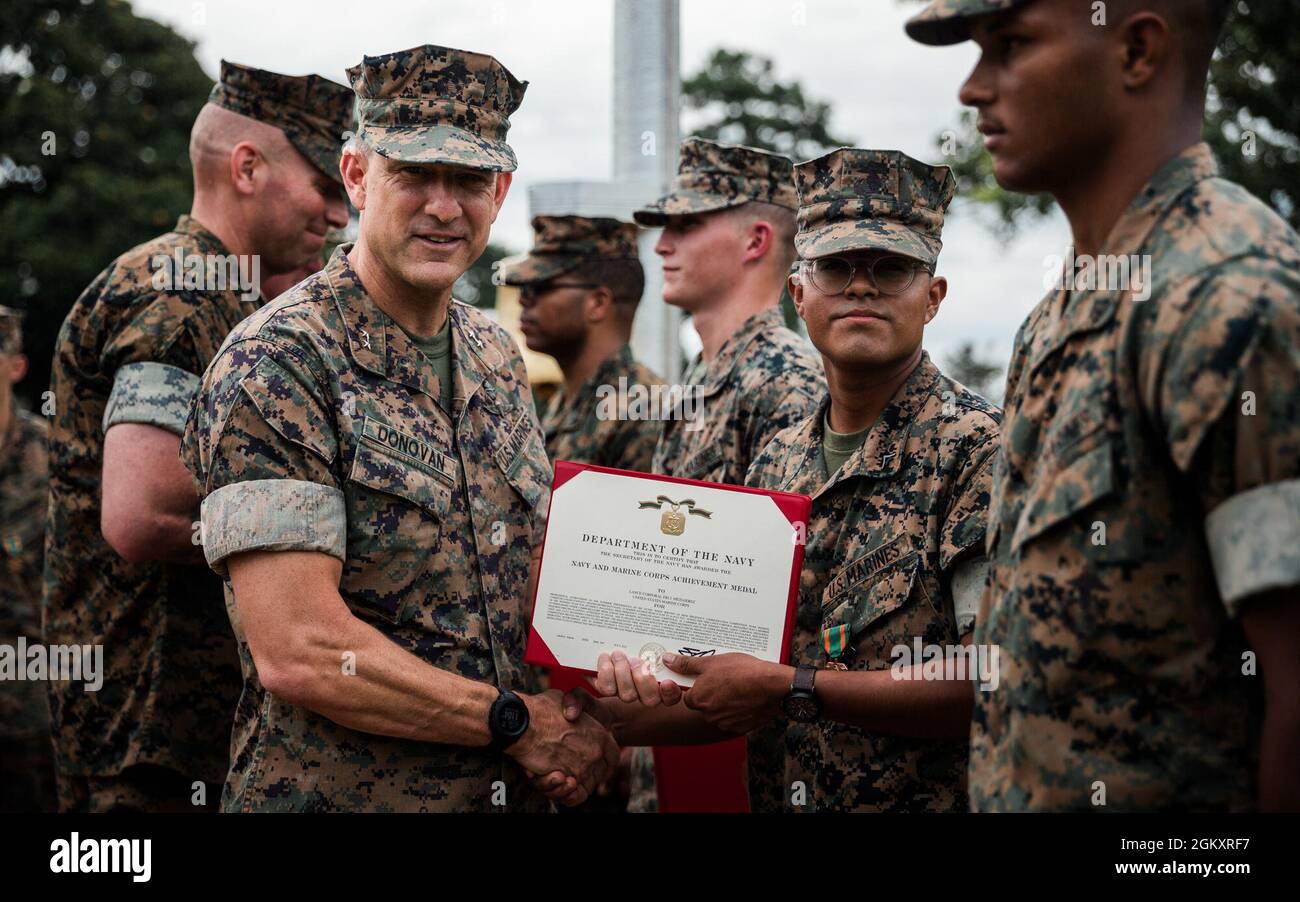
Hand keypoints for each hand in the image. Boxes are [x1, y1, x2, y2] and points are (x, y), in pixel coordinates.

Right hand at [509, 690, 618, 805]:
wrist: (522, 722)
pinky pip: (572, 796)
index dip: (604, 762)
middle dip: (587, 776)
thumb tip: (570, 712)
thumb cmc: (541, 708)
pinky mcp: (564, 779)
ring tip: (558, 775)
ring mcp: (581, 768)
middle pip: (600, 775)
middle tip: (571, 770)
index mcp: (599, 734)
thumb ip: (573, 709)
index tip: (593, 762)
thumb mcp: (565, 700)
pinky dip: (564, 793)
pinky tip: (555, 779)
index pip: (613, 757)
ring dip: (571, 785)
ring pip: (584, 787)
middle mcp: (594, 753)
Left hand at [593, 649, 683, 706]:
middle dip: (643, 680)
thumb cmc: (635, 641)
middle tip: (636, 660)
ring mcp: (626, 692)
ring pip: (628, 695)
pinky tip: (606, 657)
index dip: (670, 692)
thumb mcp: (651, 642)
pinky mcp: (607, 689)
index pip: (672, 696)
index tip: (666, 682)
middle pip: (651, 699)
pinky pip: (606, 688)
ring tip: (618, 655)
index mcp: (661, 682)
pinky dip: (605, 671)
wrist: (605, 644)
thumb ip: (662, 647)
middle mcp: (645, 692)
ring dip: (623, 673)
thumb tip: (673, 647)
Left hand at [663, 652, 791, 733]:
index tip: (710, 679)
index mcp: (698, 699)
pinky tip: (747, 698)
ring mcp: (725, 723)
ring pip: (719, 713)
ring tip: (739, 687)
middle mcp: (708, 715)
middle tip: (727, 679)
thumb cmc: (743, 671)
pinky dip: (738, 711)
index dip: (699, 686)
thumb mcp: (712, 662)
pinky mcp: (740, 728)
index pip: (689, 695)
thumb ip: (687, 664)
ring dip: (725, 703)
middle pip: (704, 705)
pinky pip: (733, 720)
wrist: (773, 686)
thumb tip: (667, 660)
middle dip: (712, 694)